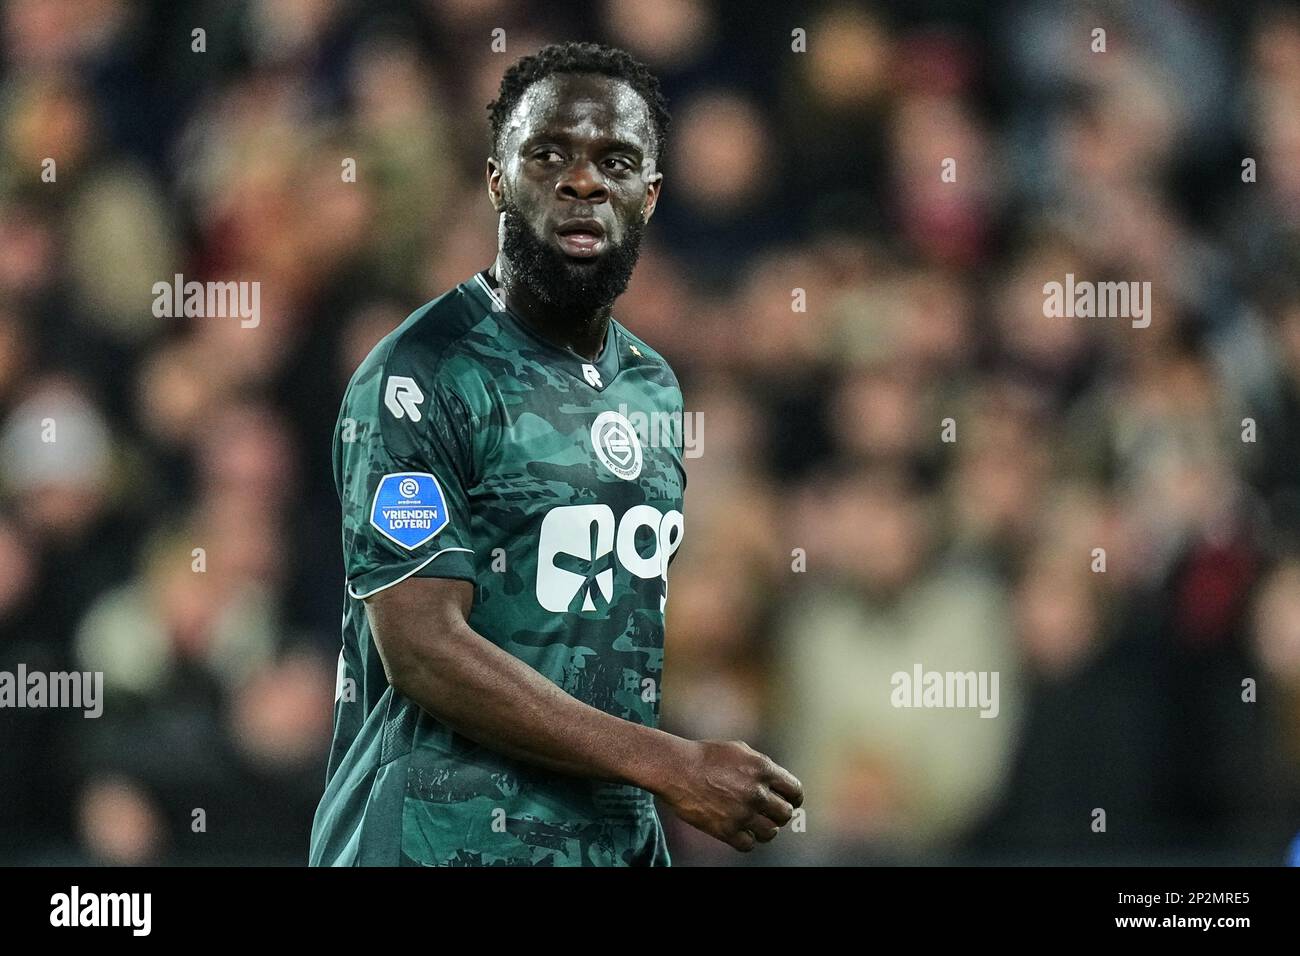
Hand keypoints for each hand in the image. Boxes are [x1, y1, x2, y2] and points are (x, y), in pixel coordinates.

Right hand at [656, 739, 803, 851]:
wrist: (677, 769)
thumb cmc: (706, 755)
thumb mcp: (739, 750)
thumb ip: (762, 765)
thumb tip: (777, 781)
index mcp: (763, 769)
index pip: (795, 791)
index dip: (794, 798)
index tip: (789, 802)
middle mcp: (757, 792)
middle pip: (785, 814)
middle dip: (778, 814)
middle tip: (768, 813)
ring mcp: (742, 813)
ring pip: (770, 832)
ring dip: (764, 829)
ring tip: (755, 824)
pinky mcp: (726, 830)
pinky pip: (749, 844)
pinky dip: (746, 840)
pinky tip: (739, 831)